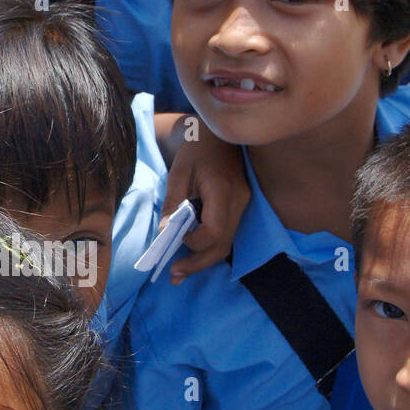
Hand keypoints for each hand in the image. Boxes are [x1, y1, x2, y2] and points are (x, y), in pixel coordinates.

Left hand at [162, 128, 247, 282]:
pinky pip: (227, 234)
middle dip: (198, 263)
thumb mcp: (178, 173)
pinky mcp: (241, 206)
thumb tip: (165, 234)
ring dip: (204, 260)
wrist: (217, 133)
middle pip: (223, 244)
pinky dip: (210, 247)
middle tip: (174, 276)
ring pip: (227, 243)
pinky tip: (192, 254)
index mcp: (223, 190)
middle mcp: (240, 200)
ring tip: (179, 271)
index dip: (195, 242)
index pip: (215, 230)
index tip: (177, 239)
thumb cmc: (196, 149)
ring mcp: (244, 204)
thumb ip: (173, 204)